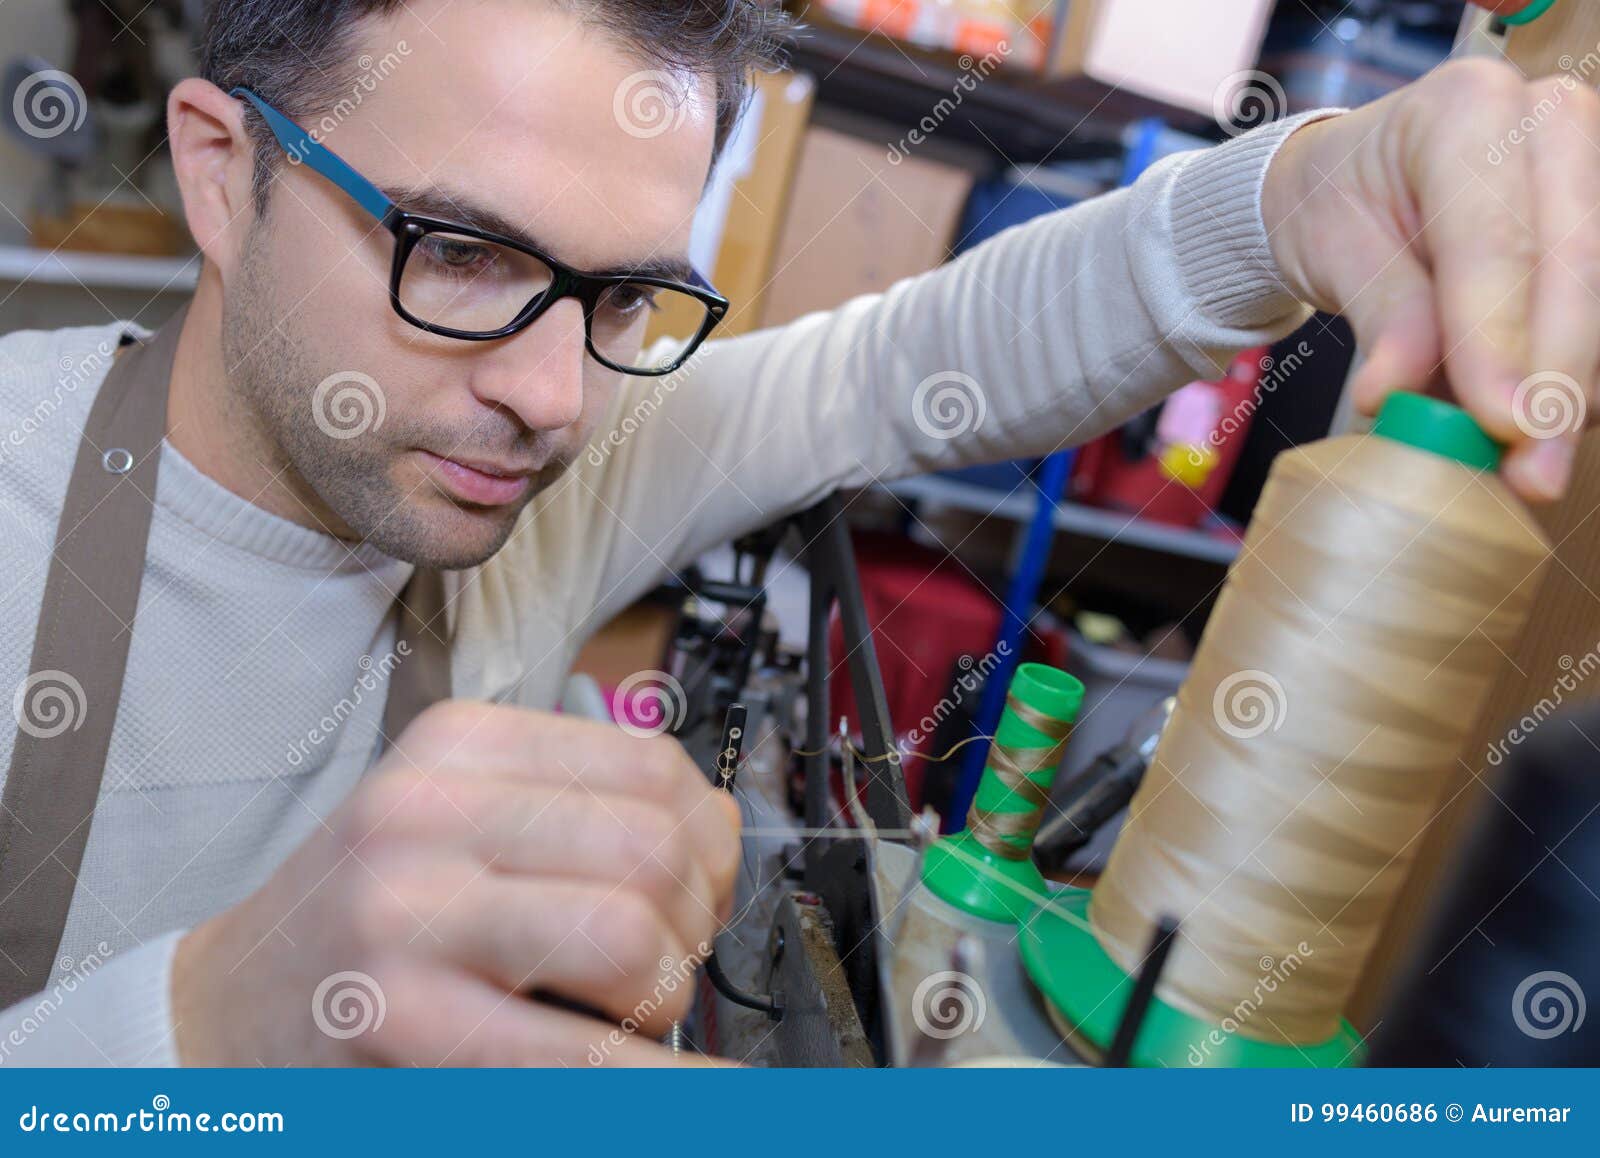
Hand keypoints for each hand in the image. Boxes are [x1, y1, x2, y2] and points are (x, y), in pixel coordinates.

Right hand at [172, 701, 740, 1065]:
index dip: (709, 840)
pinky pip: (586, 1057)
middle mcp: (426, 817)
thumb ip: (580, 813)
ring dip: (662, 996)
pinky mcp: (408, 1027)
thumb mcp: (457, 823)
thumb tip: (723, 840)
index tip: (703, 885)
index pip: (650, 766)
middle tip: (663, 964)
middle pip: (654, 851)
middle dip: (695, 922)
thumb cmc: (369, 921)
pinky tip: (695, 1093)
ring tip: (616, 1015)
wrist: (230, 1018)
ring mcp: (409, 920)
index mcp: (455, 749)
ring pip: (631, 938)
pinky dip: (668, 1085)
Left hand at [1262, 58, 1598, 501]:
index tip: (1501, 423)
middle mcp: (1551, 119)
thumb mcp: (1335, 254)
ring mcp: (1593, 164)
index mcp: (1467, 108)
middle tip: (1533, 473)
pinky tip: (1548, 422)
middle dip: (1559, 378)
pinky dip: (1583, 373)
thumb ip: (1386, 319)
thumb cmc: (1342, 205)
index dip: (1502, 337)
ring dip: (1577, 386)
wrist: (1359, 180)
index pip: (1494, 239)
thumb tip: (1397, 396)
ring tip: (1530, 463)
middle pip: (1576, 261)